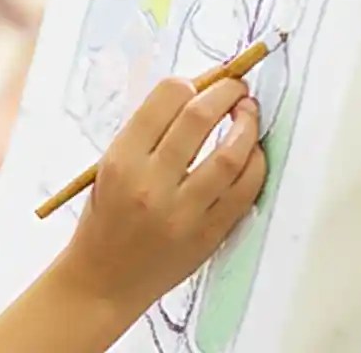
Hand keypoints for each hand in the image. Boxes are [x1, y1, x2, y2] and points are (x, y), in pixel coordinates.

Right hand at [56, 77, 266, 312]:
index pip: (165, 99)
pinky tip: (253, 153)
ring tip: (249, 114)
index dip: (193, 81)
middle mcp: (151, 182)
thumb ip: (147, 134)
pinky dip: (256, 164)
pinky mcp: (208, 234)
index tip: (206, 81)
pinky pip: (245, 191)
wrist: (104, 279)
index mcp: (120, 159)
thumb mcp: (110, 168)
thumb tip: (196, 92)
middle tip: (237, 88)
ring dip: (247, 125)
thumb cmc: (105, 218)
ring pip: (231, 154)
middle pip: (199, 117)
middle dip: (227, 92)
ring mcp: (183, 211)